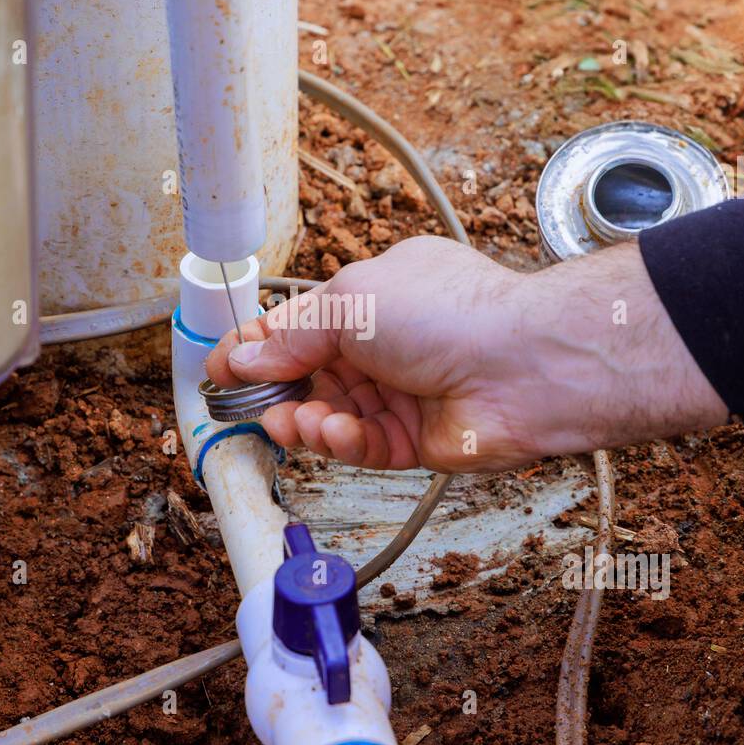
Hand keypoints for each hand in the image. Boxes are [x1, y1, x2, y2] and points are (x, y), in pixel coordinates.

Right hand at [204, 236, 727, 471]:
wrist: (524, 365)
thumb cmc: (451, 312)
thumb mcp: (351, 303)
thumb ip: (291, 336)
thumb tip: (241, 355)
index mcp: (373, 298)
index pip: (301, 326)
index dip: (259, 348)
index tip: (219, 369)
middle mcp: (386, 346)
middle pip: (310, 376)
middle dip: (277, 391)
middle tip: (250, 403)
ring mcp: (400, 395)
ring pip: (330, 416)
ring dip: (306, 420)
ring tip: (294, 419)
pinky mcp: (413, 441)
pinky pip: (361, 446)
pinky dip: (341, 441)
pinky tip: (333, 432)